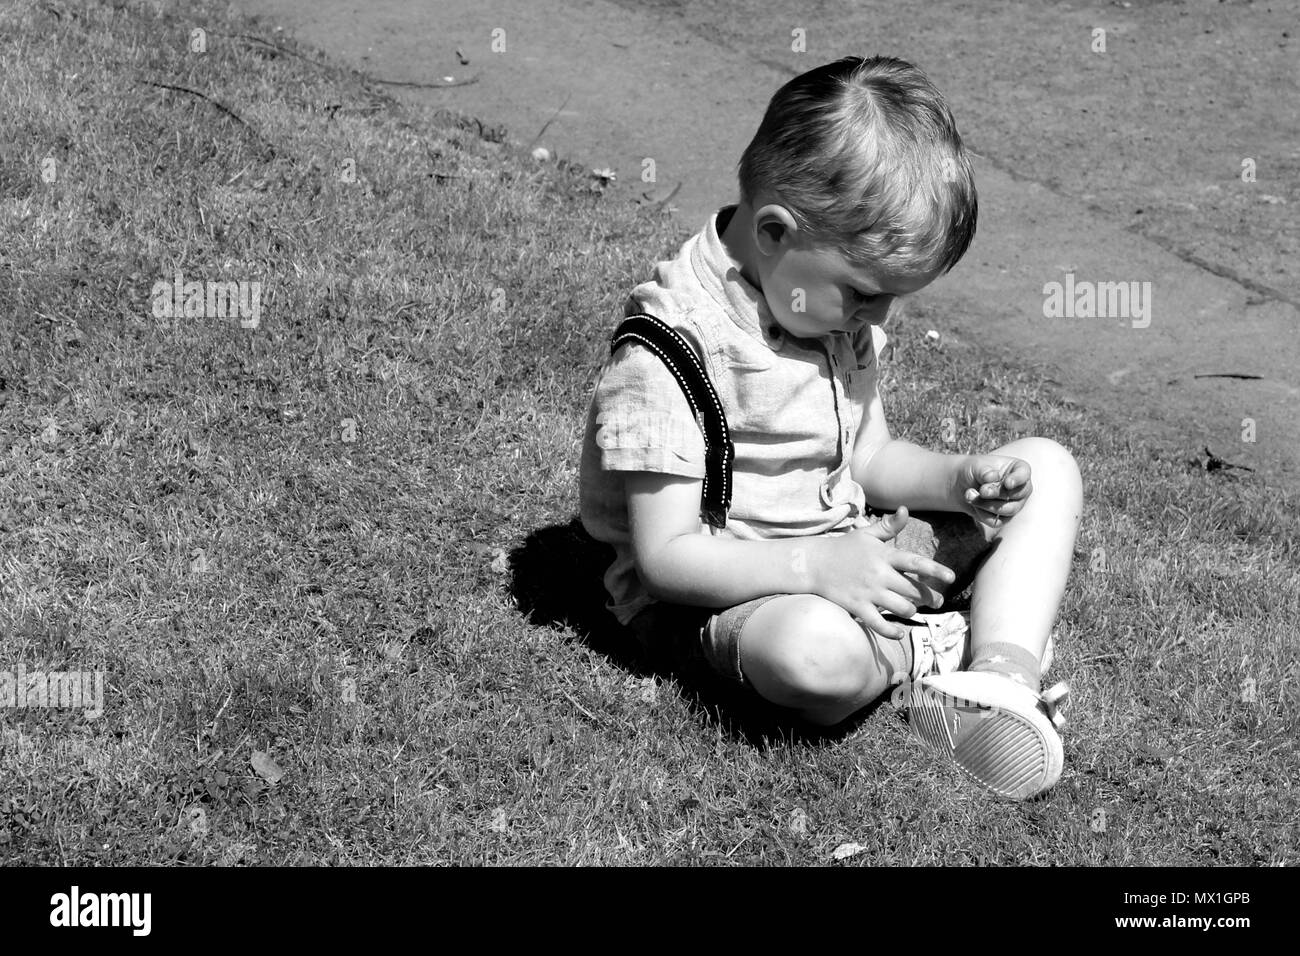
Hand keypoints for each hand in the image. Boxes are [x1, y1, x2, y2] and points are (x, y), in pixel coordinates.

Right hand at [809, 507, 955, 640]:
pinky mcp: (857, 607)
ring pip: (901, 608)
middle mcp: (879, 574)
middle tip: (937, 601)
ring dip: (911, 611)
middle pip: (914, 590)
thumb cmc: (843, 548)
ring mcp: (868, 592)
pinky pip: (879, 623)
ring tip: (912, 610)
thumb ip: (889, 526)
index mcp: (884, 555)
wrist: (813, 563)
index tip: (951, 577)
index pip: (915, 563)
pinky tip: (900, 632)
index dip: (936, 570)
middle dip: (929, 597)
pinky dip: (892, 631)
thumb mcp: (866, 534)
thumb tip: (905, 510)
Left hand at [959, 454, 1031, 528]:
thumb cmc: (975, 471)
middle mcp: (1021, 487)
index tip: (1007, 483)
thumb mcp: (976, 466)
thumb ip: (984, 471)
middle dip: (996, 493)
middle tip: (981, 490)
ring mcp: (1015, 504)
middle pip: (1017, 495)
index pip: (1023, 474)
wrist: (963, 484)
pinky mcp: (1004, 518)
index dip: (1017, 479)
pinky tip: (973, 503)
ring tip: (970, 494)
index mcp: (1018, 469)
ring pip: (1007, 510)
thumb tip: (992, 477)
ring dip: (985, 504)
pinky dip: (981, 513)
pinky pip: (996, 521)